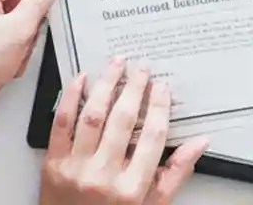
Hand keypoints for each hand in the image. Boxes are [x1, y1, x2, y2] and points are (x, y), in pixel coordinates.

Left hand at [41, 59, 208, 204]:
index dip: (159, 108)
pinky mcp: (53, 164)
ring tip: (116, 64)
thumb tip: (200, 143)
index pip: (152, 138)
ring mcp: (75, 168)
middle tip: (143, 67)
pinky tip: (81, 80)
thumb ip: (175, 174)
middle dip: (135, 88)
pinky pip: (60, 123)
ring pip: (92, 116)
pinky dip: (70, 98)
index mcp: (132, 189)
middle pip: (123, 121)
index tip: (162, 88)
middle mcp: (103, 176)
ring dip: (106, 85)